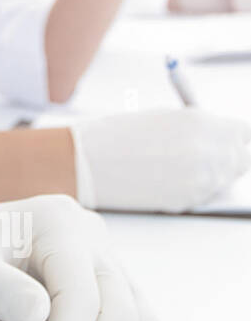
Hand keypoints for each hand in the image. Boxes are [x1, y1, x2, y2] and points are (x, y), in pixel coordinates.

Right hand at [71, 108, 250, 210]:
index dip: (236, 137)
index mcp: (201, 123)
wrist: (86, 163)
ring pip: (224, 179)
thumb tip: (224, 141)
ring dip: (211, 173)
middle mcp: (207, 151)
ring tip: (178, 165)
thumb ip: (200, 128)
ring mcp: (199, 180)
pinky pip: (204, 195)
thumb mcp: (164, 119)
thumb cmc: (118, 136)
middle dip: (230, 156)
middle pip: (242, 159)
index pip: (244, 132)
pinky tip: (168, 178)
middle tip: (210, 156)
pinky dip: (194, 188)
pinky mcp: (187, 202)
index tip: (232, 140)